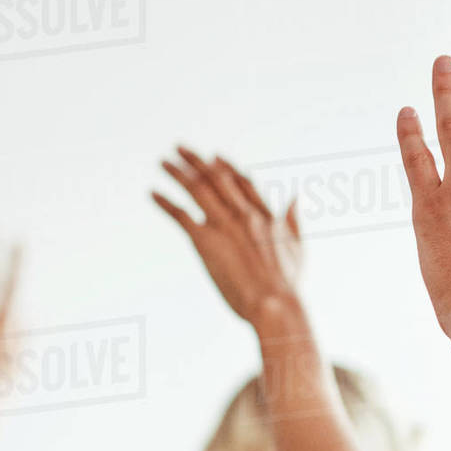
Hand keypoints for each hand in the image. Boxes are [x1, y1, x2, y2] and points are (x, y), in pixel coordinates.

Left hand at [152, 147, 302, 333]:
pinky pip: (181, 214)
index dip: (226, 167)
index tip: (213, 157)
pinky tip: (153, 193)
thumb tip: (295, 197)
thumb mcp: (297, 247)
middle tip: (180, 148)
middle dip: (196, 161)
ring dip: (177, 173)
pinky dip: (166, 202)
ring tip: (163, 162)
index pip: (241, 183)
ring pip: (197, 189)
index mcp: (264, 214)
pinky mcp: (206, 240)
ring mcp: (224, 224)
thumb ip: (293, 219)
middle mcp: (243, 213)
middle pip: (216, 178)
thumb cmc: (287, 284)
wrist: (274, 302)